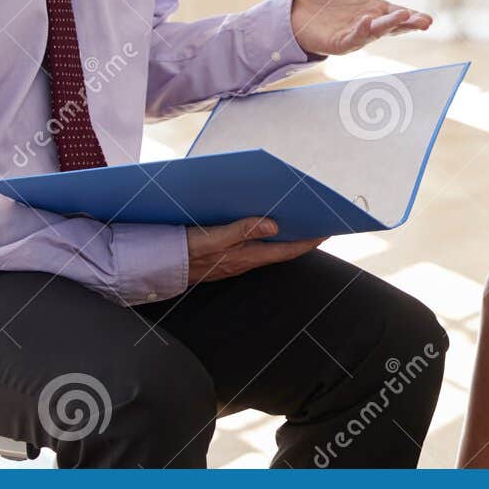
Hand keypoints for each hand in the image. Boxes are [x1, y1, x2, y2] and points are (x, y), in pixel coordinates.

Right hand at [186, 216, 324, 283]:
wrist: (161, 267)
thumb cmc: (185, 251)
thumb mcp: (213, 237)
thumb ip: (242, 230)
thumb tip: (275, 225)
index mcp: (247, 255)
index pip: (286, 250)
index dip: (308, 242)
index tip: (327, 232)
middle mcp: (245, 260)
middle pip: (281, 250)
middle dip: (300, 238)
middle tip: (316, 222)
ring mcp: (236, 261)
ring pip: (268, 249)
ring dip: (284, 237)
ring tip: (297, 222)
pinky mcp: (226, 258)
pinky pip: (254, 247)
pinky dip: (266, 237)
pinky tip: (265, 227)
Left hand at [290, 0, 433, 55]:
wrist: (297, 8)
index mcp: (376, 9)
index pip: (399, 13)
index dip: (414, 16)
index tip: (428, 19)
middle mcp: (369, 23)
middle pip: (393, 25)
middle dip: (408, 24)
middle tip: (424, 23)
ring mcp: (355, 34)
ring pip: (376, 31)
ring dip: (389, 25)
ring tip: (403, 16)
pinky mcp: (339, 42)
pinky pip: (353, 38)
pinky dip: (361, 30)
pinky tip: (367, 20)